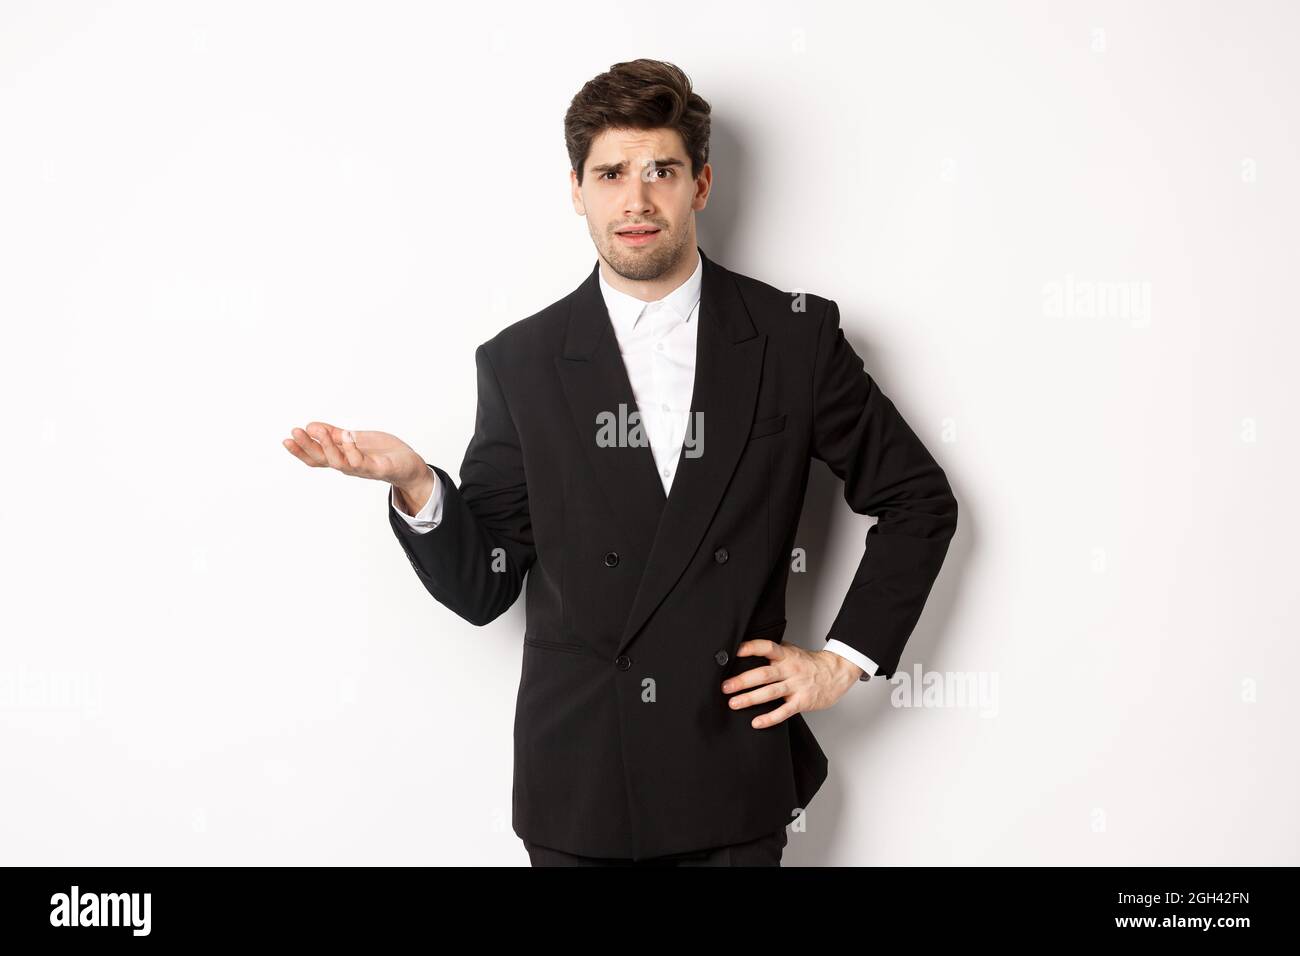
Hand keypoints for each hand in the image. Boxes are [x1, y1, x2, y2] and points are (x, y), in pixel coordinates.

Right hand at [283, 422, 428, 495]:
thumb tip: (312, 426)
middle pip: (322, 460)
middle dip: (307, 446)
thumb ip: (334, 435)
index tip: (286, 438)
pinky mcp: (378, 468)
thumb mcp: (354, 440)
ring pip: (339, 462)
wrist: (408, 466)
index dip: (300, 450)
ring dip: (327, 446)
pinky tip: (348, 435)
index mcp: (340, 458)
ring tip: (319, 430)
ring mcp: (362, 468)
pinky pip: (362, 462)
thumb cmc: (381, 453)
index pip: (315, 457)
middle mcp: (348, 466)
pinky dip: (353, 449)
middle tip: (295, 431)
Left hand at [721, 642, 861, 728]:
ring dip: (750, 699)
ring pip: (770, 693)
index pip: (767, 647)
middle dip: (743, 680)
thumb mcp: (792, 651)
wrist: (837, 673)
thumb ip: (773, 650)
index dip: (751, 648)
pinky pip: (784, 712)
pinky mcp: (802, 702)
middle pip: (764, 674)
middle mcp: (790, 669)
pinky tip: (756, 722)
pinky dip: (770, 718)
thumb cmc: (810, 663)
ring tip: (734, 703)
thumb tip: (747, 647)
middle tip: (725, 687)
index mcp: (786, 655)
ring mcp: (796, 686)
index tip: (735, 651)